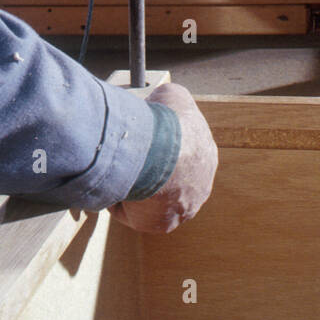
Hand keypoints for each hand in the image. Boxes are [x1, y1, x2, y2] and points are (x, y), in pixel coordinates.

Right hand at [109, 83, 217, 233]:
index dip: (158, 148)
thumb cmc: (167, 123)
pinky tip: (114, 184)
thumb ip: (167, 100)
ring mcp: (185, 207)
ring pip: (152, 199)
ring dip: (134, 187)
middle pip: (168, 180)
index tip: (139, 142)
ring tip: (114, 170)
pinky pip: (137, 215)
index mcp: (205, 155)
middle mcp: (200, 184)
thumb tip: (154, 102)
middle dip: (146, 171)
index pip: (181, 155)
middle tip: (122, 158)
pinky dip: (122, 202)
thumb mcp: (173, 95)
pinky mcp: (165, 224)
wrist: (160, 152)